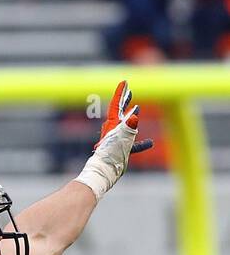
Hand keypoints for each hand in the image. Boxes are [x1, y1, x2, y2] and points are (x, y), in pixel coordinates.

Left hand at [77, 80, 152, 199]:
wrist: (104, 171)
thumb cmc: (110, 155)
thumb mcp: (122, 138)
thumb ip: (129, 126)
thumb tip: (135, 114)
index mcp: (112, 124)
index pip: (115, 105)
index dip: (120, 93)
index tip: (124, 82)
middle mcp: (113, 130)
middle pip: (119, 111)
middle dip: (124, 100)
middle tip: (129, 90)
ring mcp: (116, 139)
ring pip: (126, 124)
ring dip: (131, 116)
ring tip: (136, 108)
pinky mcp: (119, 149)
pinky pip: (132, 143)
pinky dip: (140, 142)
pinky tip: (150, 143)